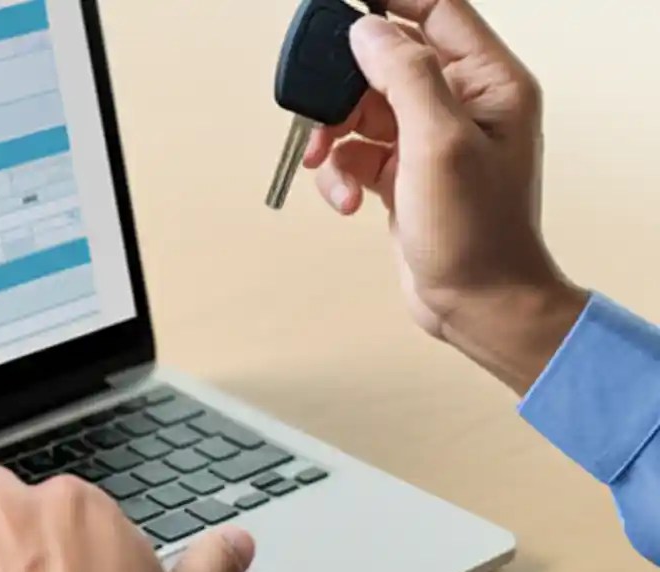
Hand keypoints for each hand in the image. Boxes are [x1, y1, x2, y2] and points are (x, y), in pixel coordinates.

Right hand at [303, 0, 588, 394]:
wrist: (475, 304)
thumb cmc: (478, 235)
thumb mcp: (439, 145)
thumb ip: (405, 77)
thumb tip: (367, 32)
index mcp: (489, 83)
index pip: (437, 9)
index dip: (389, 0)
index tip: (343, 7)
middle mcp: (462, 104)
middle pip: (386, 60)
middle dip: (344, 87)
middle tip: (319, 107)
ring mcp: (430, 139)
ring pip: (361, 108)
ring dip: (334, 136)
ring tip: (324, 164)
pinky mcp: (403, 172)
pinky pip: (356, 151)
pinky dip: (340, 173)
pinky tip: (344, 200)